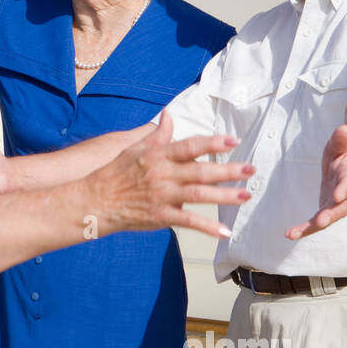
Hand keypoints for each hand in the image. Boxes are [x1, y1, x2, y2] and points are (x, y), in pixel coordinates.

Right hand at [96, 111, 252, 238]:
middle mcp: (163, 174)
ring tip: (245, 196)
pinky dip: (207, 228)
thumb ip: (158, 135)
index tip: (233, 140)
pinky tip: (225, 232)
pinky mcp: (160, 216)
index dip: (212, 142)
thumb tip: (169, 115)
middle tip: (250, 169)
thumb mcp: (135, 149)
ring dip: (224, 196)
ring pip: (199, 195)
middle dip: (227, 170)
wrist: (96, 201)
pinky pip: (188, 222)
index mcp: (158, 156)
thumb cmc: (116, 173)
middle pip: (200, 171)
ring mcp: (162, 196)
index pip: (190, 146)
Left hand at [286, 124, 346, 239]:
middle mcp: (346, 195)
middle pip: (340, 208)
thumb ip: (341, 140)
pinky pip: (316, 221)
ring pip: (326, 219)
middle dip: (330, 215)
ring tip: (293, 234)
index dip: (344, 190)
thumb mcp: (341, 145)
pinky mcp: (327, 209)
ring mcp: (336, 205)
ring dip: (311, 227)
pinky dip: (304, 229)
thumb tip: (343, 129)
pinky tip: (289, 234)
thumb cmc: (345, 155)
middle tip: (321, 221)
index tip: (338, 195)